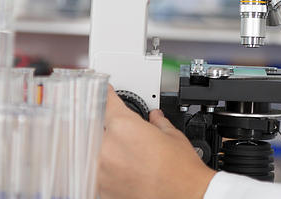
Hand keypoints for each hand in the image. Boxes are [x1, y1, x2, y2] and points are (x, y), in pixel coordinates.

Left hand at [98, 87, 214, 198]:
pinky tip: (123, 169)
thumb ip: (158, 123)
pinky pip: (97, 172)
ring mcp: (102, 171)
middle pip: (96, 128)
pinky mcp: (102, 189)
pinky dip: (106, 169)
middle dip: (107, 126)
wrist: (186, 197)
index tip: (104, 92)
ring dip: (105, 148)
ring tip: (125, 153)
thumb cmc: (181, 170)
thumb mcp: (173, 136)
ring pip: (94, 150)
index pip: (106, 102)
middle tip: (123, 130)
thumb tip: (154, 118)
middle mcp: (107, 148)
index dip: (106, 94)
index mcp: (124, 127)